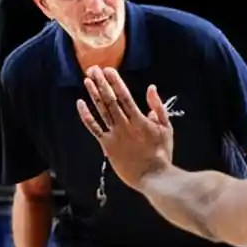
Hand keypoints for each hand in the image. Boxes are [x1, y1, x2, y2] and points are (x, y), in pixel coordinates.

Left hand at [76, 66, 174, 189]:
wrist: (153, 177)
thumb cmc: (162, 154)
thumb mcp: (166, 128)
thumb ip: (158, 107)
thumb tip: (151, 88)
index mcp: (139, 119)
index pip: (124, 95)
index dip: (114, 81)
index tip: (108, 69)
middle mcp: (124, 125)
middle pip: (110, 99)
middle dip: (101, 82)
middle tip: (93, 69)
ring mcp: (114, 135)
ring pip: (101, 110)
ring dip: (93, 94)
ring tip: (87, 80)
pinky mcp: (107, 146)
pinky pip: (94, 128)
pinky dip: (86, 115)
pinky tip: (80, 103)